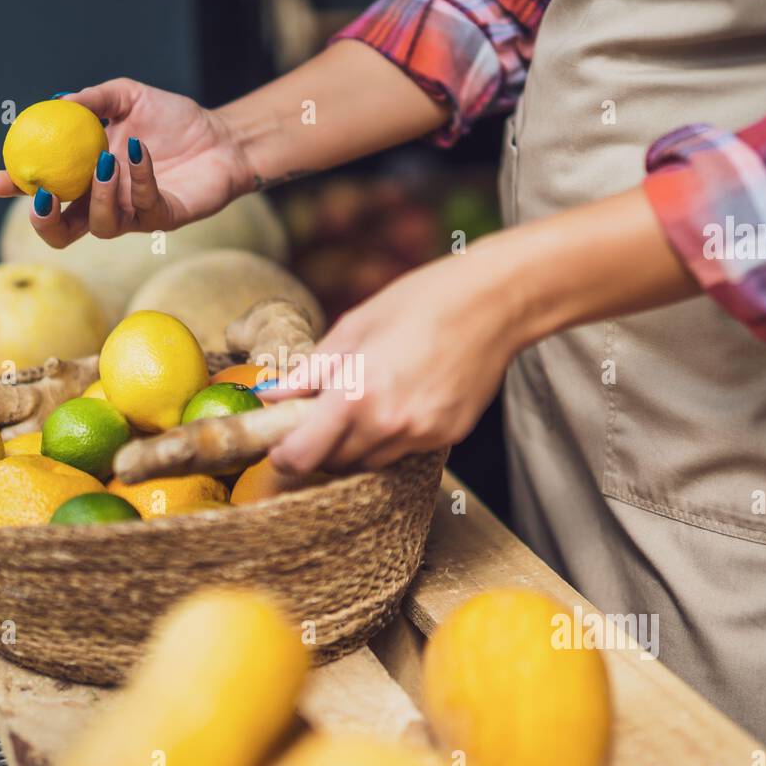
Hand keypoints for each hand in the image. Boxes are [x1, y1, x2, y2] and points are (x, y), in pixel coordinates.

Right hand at [0, 79, 253, 246]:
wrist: (221, 135)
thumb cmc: (172, 119)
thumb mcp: (127, 96)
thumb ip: (93, 99)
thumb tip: (59, 100)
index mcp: (85, 178)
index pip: (41, 191)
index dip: (13, 191)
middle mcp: (103, 203)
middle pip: (61, 233)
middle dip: (44, 222)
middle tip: (44, 195)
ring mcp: (133, 216)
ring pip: (100, 226)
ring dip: (97, 195)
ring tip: (105, 161)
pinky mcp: (163, 220)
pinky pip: (143, 206)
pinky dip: (138, 177)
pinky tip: (141, 151)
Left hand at [259, 252, 518, 473]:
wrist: (494, 303)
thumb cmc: (422, 302)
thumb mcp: (354, 327)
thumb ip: (309, 371)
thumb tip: (271, 395)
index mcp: (357, 394)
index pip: (303, 456)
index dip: (284, 457)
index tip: (279, 446)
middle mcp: (388, 424)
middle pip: (334, 464)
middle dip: (319, 447)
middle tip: (319, 415)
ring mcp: (421, 435)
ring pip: (369, 463)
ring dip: (355, 445)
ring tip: (364, 402)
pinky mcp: (446, 436)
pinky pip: (404, 451)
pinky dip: (390, 436)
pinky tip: (400, 399)